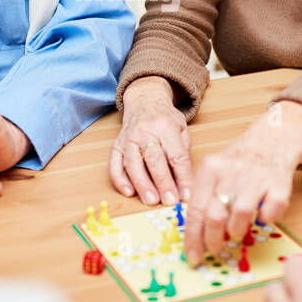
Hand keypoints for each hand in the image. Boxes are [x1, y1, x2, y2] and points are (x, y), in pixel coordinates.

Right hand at [110, 76, 193, 206]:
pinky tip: (129, 192)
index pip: (176, 155)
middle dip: (162, 182)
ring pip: (133, 163)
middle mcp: (145, 131)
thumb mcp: (182, 130)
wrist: (144, 101)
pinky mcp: (117, 145)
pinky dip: (120, 179)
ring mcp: (128, 138)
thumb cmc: (165, 119)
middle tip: (169, 200)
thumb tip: (185, 184)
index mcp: (166, 126)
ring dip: (142, 184)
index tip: (187, 195)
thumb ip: (183, 154)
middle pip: (154, 159)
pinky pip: (115, 163)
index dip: (183, 177)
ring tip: (151, 200)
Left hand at [182, 100, 301, 265]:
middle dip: (212, 240)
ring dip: (237, 231)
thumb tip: (194, 236)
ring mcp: (256, 176)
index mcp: (210, 168)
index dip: (193, 238)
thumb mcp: (215, 171)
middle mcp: (231, 171)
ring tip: (237, 230)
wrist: (272, 138)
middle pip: (215, 215)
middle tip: (214, 250)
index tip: (194, 257)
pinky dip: (266, 220)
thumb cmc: (239, 162)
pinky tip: (262, 215)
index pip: (195, 209)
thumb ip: (204, 197)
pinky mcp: (279, 183)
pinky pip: (271, 212)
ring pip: (241, 215)